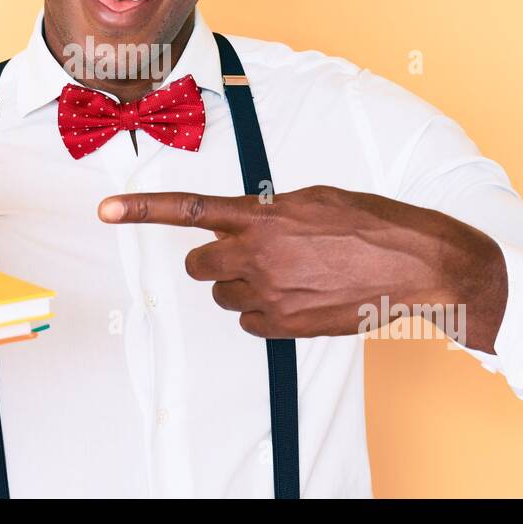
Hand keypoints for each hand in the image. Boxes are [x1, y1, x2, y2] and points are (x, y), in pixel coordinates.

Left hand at [97, 185, 507, 351]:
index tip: (106, 209)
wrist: (416, 264)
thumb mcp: (316, 198)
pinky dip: (262, 311)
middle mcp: (258, 254)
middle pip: (199, 264)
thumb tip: (250, 220)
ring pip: (224, 296)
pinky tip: (296, 296)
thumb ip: (272, 209)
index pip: (190, 209)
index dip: (141, 209)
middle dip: (214, 260)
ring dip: (241, 285)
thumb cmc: (372, 222)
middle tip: (247, 253)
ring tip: (286, 273)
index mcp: (263, 214)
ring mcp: (270, 293)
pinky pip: (249, 321)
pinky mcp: (286, 325)